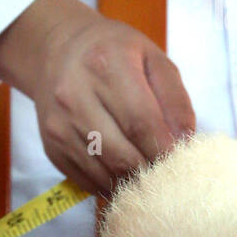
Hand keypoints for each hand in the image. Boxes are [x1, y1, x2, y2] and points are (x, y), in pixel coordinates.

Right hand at [0, 0, 195, 192]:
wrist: (58, 50)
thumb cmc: (114, 52)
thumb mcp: (153, 58)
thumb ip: (174, 98)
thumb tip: (185, 141)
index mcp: (106, 66)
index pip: (140, 121)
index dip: (165, 149)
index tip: (183, 163)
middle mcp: (75, 96)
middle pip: (121, 154)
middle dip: (151, 171)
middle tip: (170, 175)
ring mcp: (59, 125)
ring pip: (104, 173)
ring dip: (132, 182)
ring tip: (150, 176)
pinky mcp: (51, 146)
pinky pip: (86, 181)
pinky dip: (110, 186)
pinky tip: (125, 176)